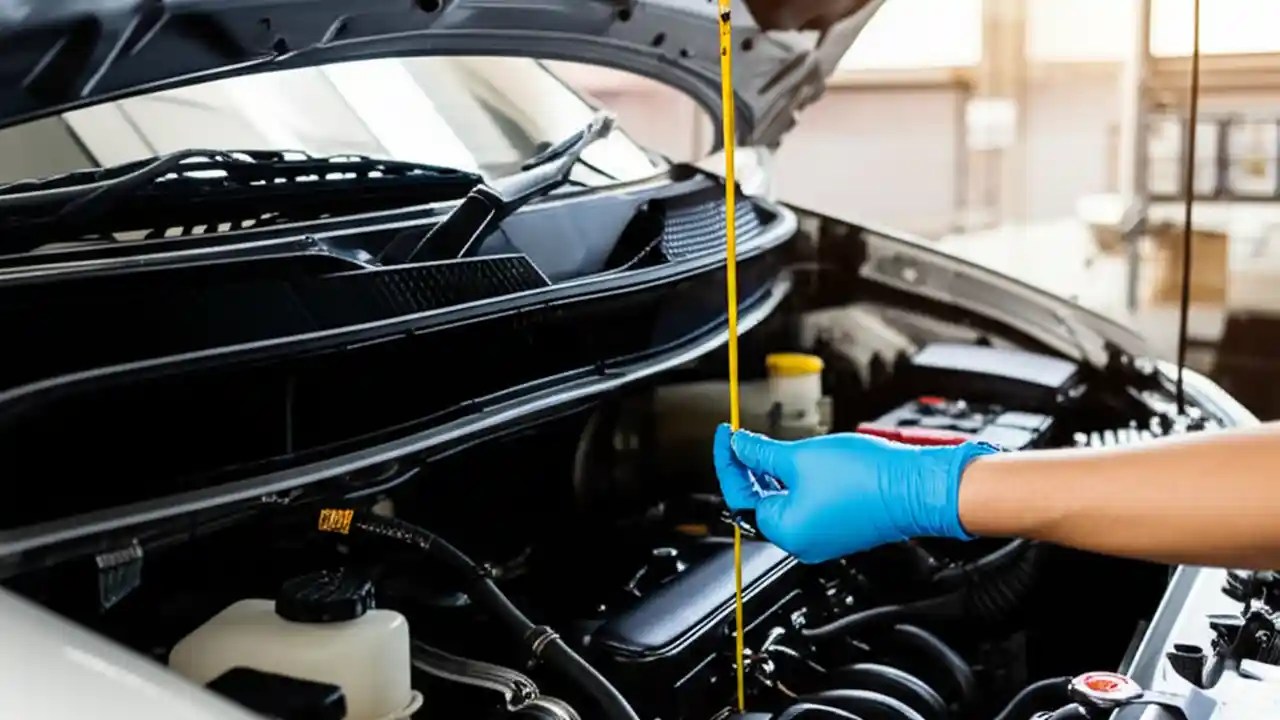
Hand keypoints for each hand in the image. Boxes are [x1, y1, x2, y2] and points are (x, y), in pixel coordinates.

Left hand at [713, 424, 1000, 562]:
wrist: (914, 487)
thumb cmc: (865, 478)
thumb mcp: (800, 456)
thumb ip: (761, 452)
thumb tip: (738, 446)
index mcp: (785, 530)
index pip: (739, 496)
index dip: (728, 462)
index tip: (726, 436)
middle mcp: (800, 542)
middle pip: (759, 502)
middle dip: (748, 468)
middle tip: (742, 438)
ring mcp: (820, 537)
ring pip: (782, 503)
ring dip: (771, 474)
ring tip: (768, 446)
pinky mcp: (838, 527)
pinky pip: (805, 506)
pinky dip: (794, 483)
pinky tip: (795, 461)